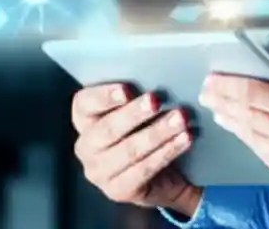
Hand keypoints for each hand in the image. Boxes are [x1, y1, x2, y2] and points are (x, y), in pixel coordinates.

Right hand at [72, 83, 203, 217]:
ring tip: (180, 119)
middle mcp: (86, 147)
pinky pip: (144, 169)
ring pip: (129, 150)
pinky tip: (184, 139)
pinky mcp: (119, 190)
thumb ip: (140, 96)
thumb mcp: (141, 112)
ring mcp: (100, 172)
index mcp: (86, 121)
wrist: (165, 176)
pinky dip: (166, 152)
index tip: (127, 88)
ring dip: (157, 132)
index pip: (84, 105)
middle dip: (134, 113)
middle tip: (157, 100)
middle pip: (107, 128)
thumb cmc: (148, 132)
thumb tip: (158, 78)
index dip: (104, 96)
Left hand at [199, 46, 268, 218]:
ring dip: (235, 124)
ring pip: (255, 141)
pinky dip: (255, 143)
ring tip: (222, 111)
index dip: (230, 85)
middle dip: (225, 103)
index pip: (256, 94)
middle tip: (208, 92)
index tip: (213, 78)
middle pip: (249, 118)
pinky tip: (250, 133)